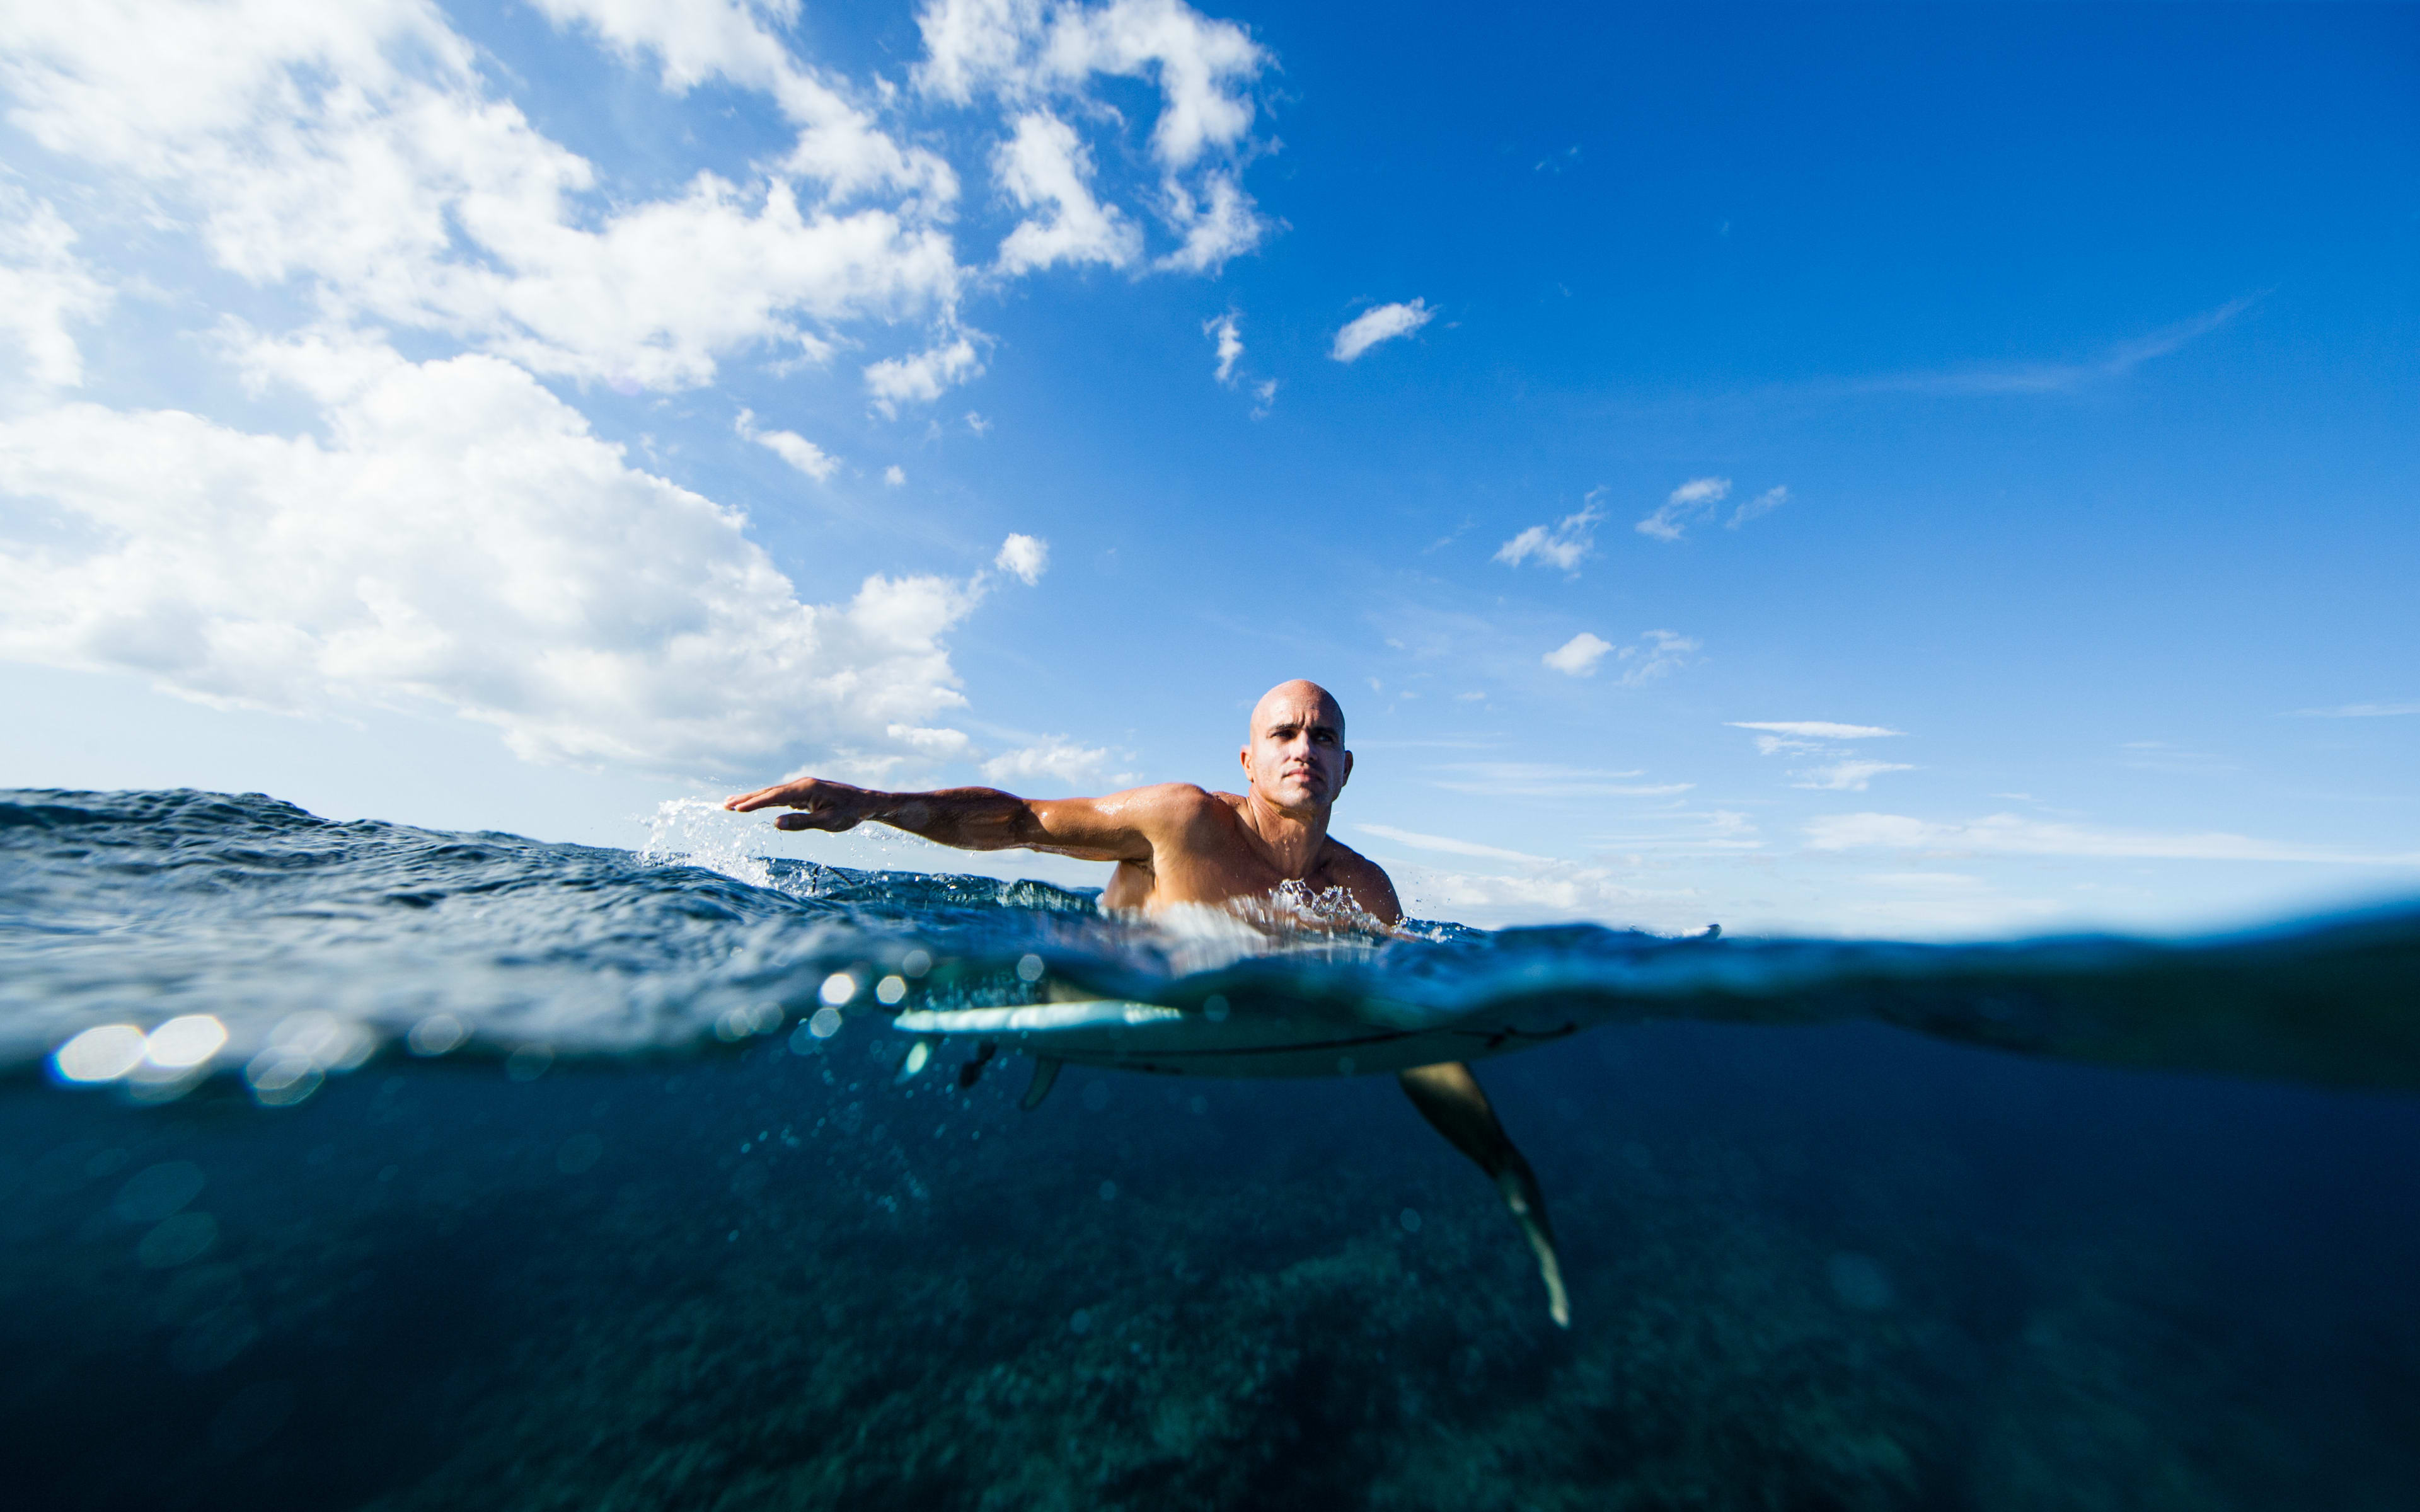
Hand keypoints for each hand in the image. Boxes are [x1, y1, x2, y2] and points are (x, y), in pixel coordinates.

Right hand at [721, 777, 878, 831]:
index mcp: (806, 788)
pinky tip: (756, 804)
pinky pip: (780, 797)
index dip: (754, 804)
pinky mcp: (805, 793)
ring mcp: (802, 787)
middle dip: (746, 798)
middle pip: (769, 792)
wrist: (866, 802)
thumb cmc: (850, 813)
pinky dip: (765, 800)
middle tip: (724, 805)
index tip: (736, 809)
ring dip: (753, 798)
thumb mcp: (828, 822)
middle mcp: (801, 784)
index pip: (774, 797)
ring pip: (773, 793)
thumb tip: (775, 824)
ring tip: (732, 803)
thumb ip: (802, 823)